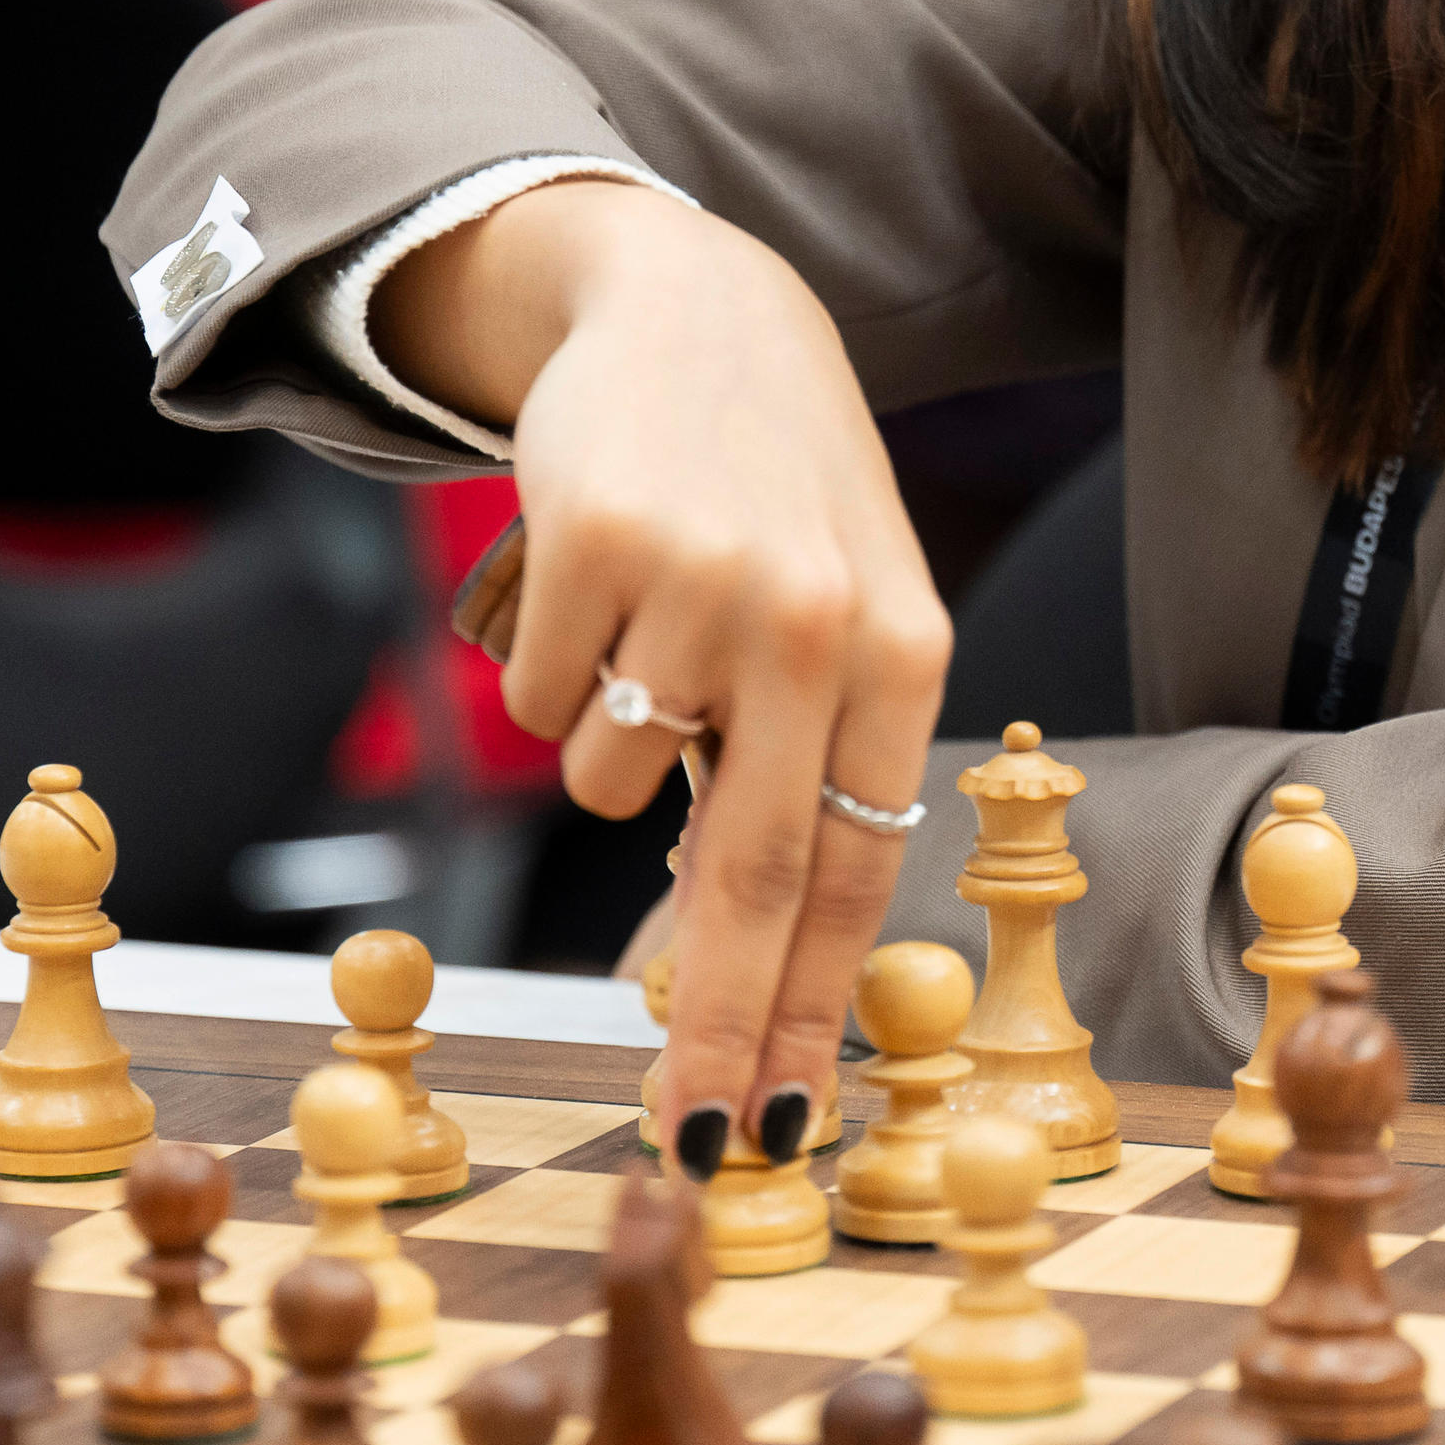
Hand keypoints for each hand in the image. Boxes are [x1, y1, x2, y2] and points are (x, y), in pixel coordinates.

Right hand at [369, 184, 948, 1169]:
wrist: (691, 306)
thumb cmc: (774, 494)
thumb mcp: (840, 619)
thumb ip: (811, 771)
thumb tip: (741, 968)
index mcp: (906, 653)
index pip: (856, 875)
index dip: (807, 1017)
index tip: (773, 1131)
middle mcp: (821, 621)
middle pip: (755, 875)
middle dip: (716, 1027)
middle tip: (687, 1138)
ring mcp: (706, 580)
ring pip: (611, 785)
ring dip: (610, 753)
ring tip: (645, 642)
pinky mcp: (593, 543)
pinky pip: (538, 707)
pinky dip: (550, 674)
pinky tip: (595, 587)